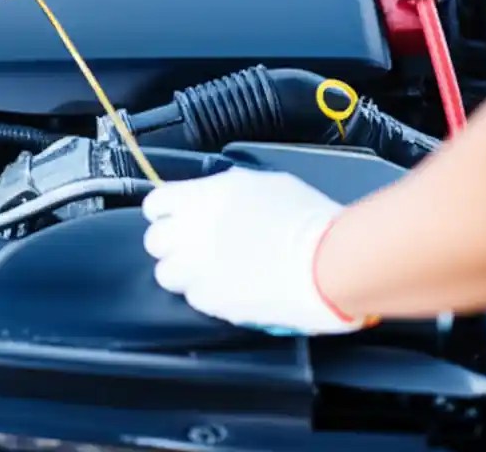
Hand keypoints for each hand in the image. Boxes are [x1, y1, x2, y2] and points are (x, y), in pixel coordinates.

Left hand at [142, 167, 366, 334]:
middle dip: (173, 244)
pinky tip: (234, 288)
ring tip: (214, 272)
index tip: (178, 219)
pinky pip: (194, 298)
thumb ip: (228, 189)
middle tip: (197, 247)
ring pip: (166, 274)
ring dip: (185, 272)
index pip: (155, 204)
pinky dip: (209, 295)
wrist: (330, 262)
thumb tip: (217, 193)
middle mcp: (191, 231)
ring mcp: (197, 268)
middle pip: (155, 240)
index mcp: (202, 197)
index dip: (167, 213)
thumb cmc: (310, 219)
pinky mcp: (210, 300)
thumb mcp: (267, 185)